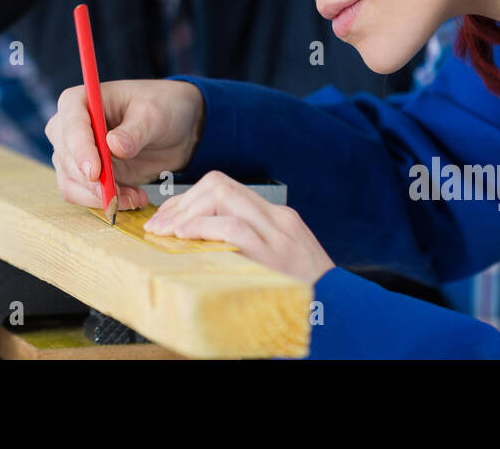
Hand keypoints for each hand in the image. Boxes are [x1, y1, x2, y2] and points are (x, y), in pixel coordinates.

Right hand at [45, 79, 203, 211]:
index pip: (70, 125)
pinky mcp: (86, 176)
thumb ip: (135, 131)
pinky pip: (85, 196)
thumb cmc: (160, 107)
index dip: (80, 150)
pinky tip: (134, 198)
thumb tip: (114, 147)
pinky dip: (107, 202)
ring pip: (70, 182)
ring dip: (100, 196)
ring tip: (135, 197)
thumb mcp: (154, 114)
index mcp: (79, 101)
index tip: (94, 172)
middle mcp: (69, 127)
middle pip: (66, 158)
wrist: (174, 128)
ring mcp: (75, 154)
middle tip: (120, 194)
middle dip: (91, 181)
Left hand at [144, 170, 334, 283]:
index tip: (167, 220)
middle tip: (159, 228)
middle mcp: (278, 219)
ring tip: (167, 234)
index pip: (225, 188)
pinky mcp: (275, 255)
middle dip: (182, 202)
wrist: (340, 316)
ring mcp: (278, 234)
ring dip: (186, 212)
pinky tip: (184, 239)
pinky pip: (232, 227)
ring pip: (223, 194)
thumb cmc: (301, 298)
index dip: (188, 200)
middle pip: (220, 183)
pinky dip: (202, 228)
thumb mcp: (276, 265)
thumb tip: (200, 249)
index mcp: (278, 219)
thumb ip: (246, 249)